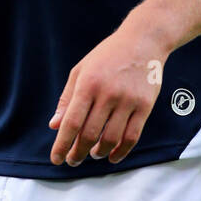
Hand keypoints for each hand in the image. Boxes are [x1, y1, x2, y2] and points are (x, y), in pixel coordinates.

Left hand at [49, 15, 166, 166]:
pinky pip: (132, 136)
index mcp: (88, 84)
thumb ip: (66, 99)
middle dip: (78, 152)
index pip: (71, 122)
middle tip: (73, 160)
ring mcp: (128, 100)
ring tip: (92, 154)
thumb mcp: (80, 70)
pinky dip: (121, 151)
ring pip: (111, 139)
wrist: (143, 41)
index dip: (62, 145)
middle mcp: (107, 94)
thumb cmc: (107, 56)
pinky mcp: (145, 106)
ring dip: (99, 153)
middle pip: (90, 134)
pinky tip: (112, 156)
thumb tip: (55, 126)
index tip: (57, 159)